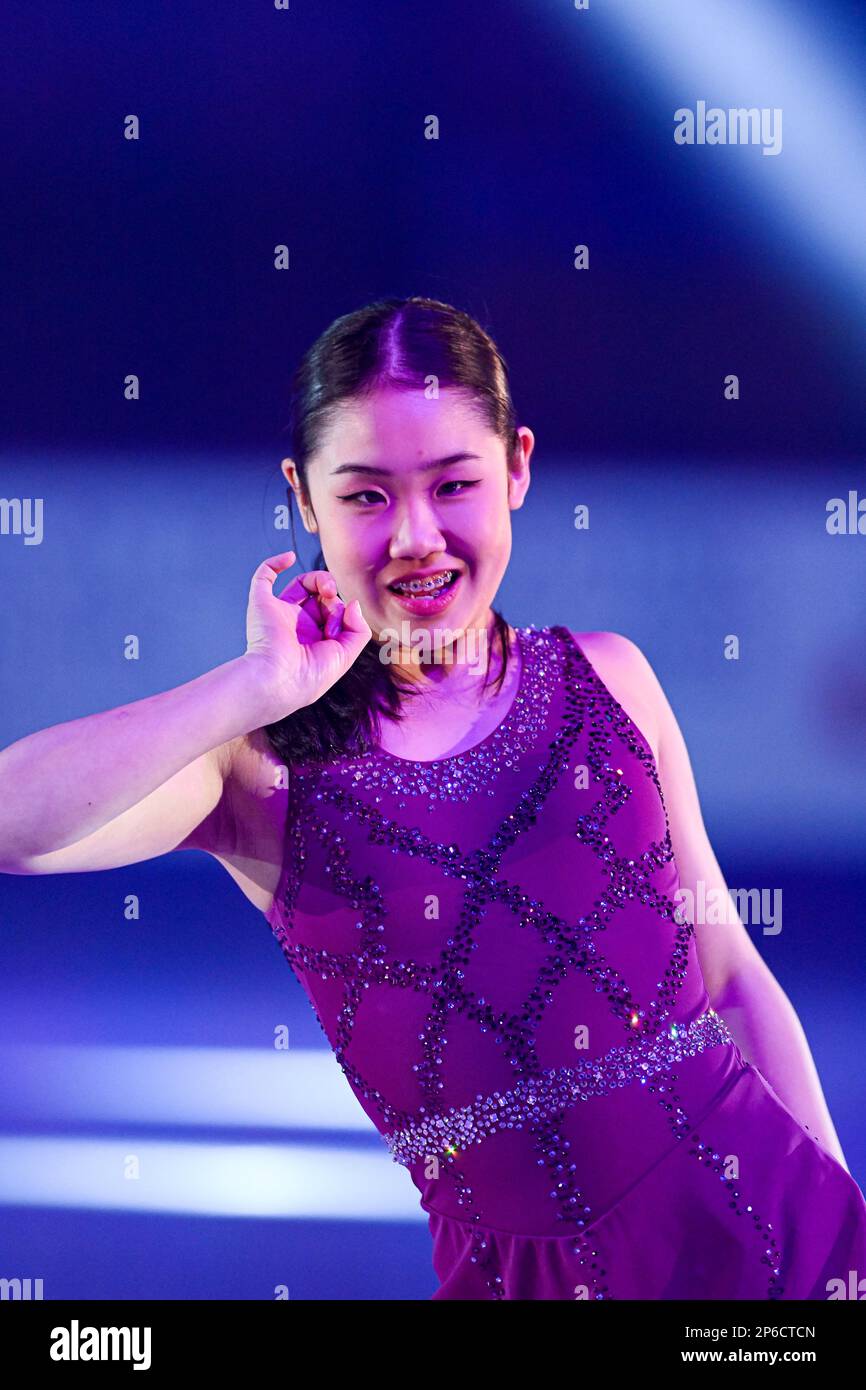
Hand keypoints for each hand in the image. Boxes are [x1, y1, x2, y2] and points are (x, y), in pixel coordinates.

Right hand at [242, 551, 371, 722]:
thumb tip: (352, 603)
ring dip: (318, 578)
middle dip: (332, 596)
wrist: (279, 679)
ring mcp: (279, 614)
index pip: (334, 614)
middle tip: (332, 601)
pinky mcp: (261, 604)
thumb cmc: (310, 675)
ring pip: (300, 584)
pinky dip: (275, 563)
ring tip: (326, 586)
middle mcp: (297, 626)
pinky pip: (263, 577)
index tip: (339, 627)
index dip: (342, 613)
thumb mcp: (345, 655)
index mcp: (315, 639)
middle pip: (320, 598)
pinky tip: (289, 558)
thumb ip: (358, 629)